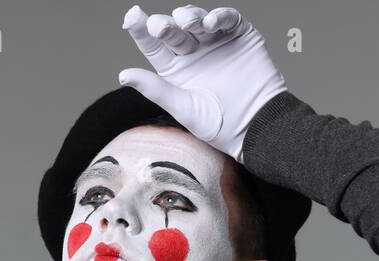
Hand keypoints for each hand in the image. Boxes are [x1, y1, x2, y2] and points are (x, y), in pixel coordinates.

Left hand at [118, 5, 287, 164]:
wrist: (256, 127)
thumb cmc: (219, 125)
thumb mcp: (182, 107)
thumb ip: (155, 89)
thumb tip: (122, 75)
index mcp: (174, 69)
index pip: (153, 45)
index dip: (141, 29)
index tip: (131, 17)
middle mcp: (192, 52)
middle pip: (173, 30)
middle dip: (165, 24)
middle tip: (159, 27)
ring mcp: (215, 41)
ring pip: (197, 19)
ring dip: (190, 16)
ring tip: (186, 23)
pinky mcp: (240, 35)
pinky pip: (228, 18)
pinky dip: (219, 16)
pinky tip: (210, 23)